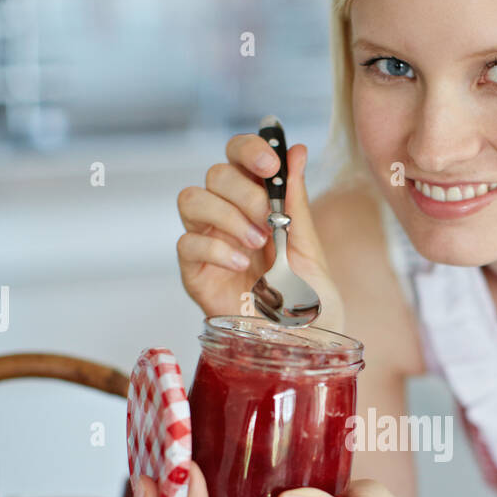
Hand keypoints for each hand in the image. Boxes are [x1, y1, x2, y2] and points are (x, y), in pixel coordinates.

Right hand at [175, 134, 344, 330]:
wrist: (302, 346)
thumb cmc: (308, 301)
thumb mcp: (309, 246)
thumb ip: (296, 199)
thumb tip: (295, 150)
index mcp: (258, 203)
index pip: (238, 156)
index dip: (248, 149)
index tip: (271, 165)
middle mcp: (229, 217)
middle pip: (214, 174)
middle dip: (244, 190)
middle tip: (269, 219)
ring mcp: (209, 244)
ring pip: (191, 199)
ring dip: (228, 215)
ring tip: (257, 243)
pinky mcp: (195, 273)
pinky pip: (187, 243)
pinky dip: (215, 247)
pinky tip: (241, 265)